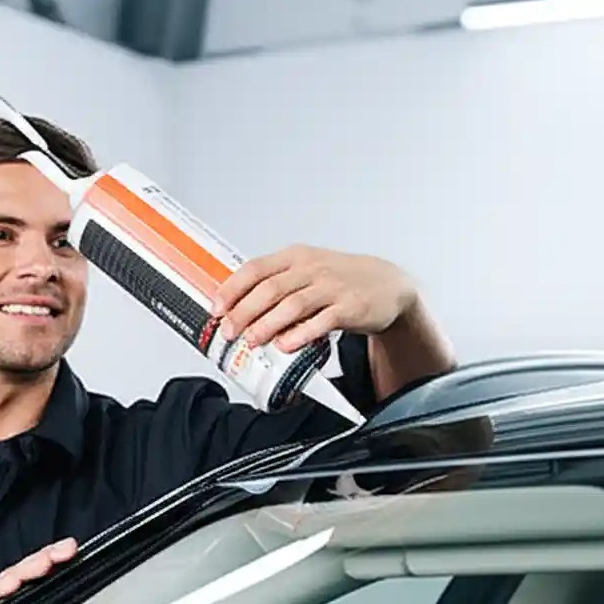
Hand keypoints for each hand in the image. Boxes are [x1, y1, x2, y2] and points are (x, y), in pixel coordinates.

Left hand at [210, 245, 416, 353]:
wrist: (387, 284)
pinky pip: (321, 321)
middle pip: (270, 289)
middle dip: (244, 312)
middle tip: (229, 331)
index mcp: (295, 258)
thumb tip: (237, 309)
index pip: (255, 269)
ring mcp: (331, 287)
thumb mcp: (307, 272)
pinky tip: (285, 345)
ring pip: (292, 304)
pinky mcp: (349, 307)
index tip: (216, 308)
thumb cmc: (340, 280)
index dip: (232, 289)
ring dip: (267, 324)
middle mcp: (311, 268)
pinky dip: (300, 334)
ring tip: (252, 340)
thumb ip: (276, 285)